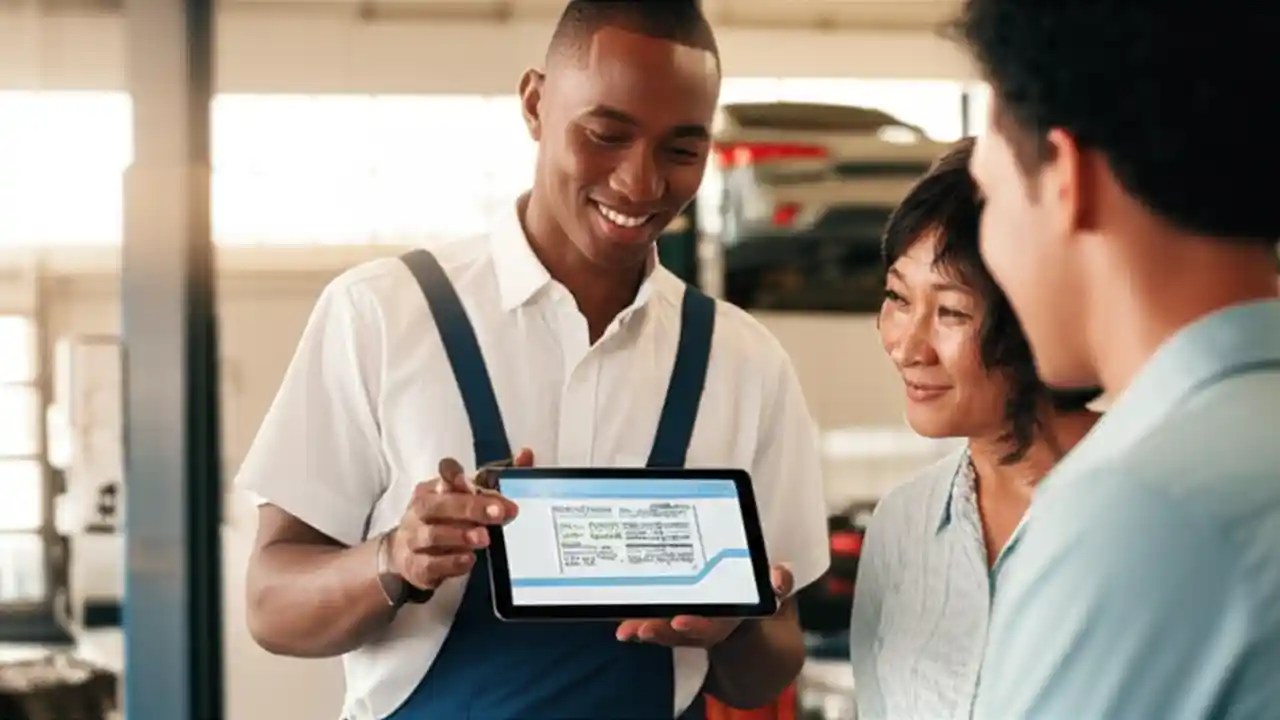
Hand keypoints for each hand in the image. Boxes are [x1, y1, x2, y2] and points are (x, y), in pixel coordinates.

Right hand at [389, 448, 532, 589]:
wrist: (411, 557)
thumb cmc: (446, 521)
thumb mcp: (467, 499)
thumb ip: (496, 480)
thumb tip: (526, 455)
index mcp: (434, 488)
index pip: (443, 474)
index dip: (454, 475)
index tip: (471, 481)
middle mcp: (420, 510)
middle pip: (438, 505)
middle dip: (469, 508)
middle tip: (499, 513)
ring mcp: (414, 538)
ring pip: (432, 534)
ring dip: (460, 535)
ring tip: (484, 537)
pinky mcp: (416, 566)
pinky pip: (430, 564)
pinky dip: (451, 562)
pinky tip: (469, 559)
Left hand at [615, 564, 794, 647]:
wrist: (755, 637)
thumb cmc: (759, 600)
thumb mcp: (776, 595)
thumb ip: (780, 584)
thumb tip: (779, 575)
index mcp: (733, 620)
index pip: (716, 626)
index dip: (697, 625)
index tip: (679, 621)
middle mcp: (710, 628)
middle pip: (683, 634)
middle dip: (660, 632)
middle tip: (638, 628)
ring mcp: (690, 626)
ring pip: (666, 632)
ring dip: (644, 631)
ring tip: (624, 630)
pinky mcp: (674, 621)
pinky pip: (656, 624)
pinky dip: (638, 623)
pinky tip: (617, 618)